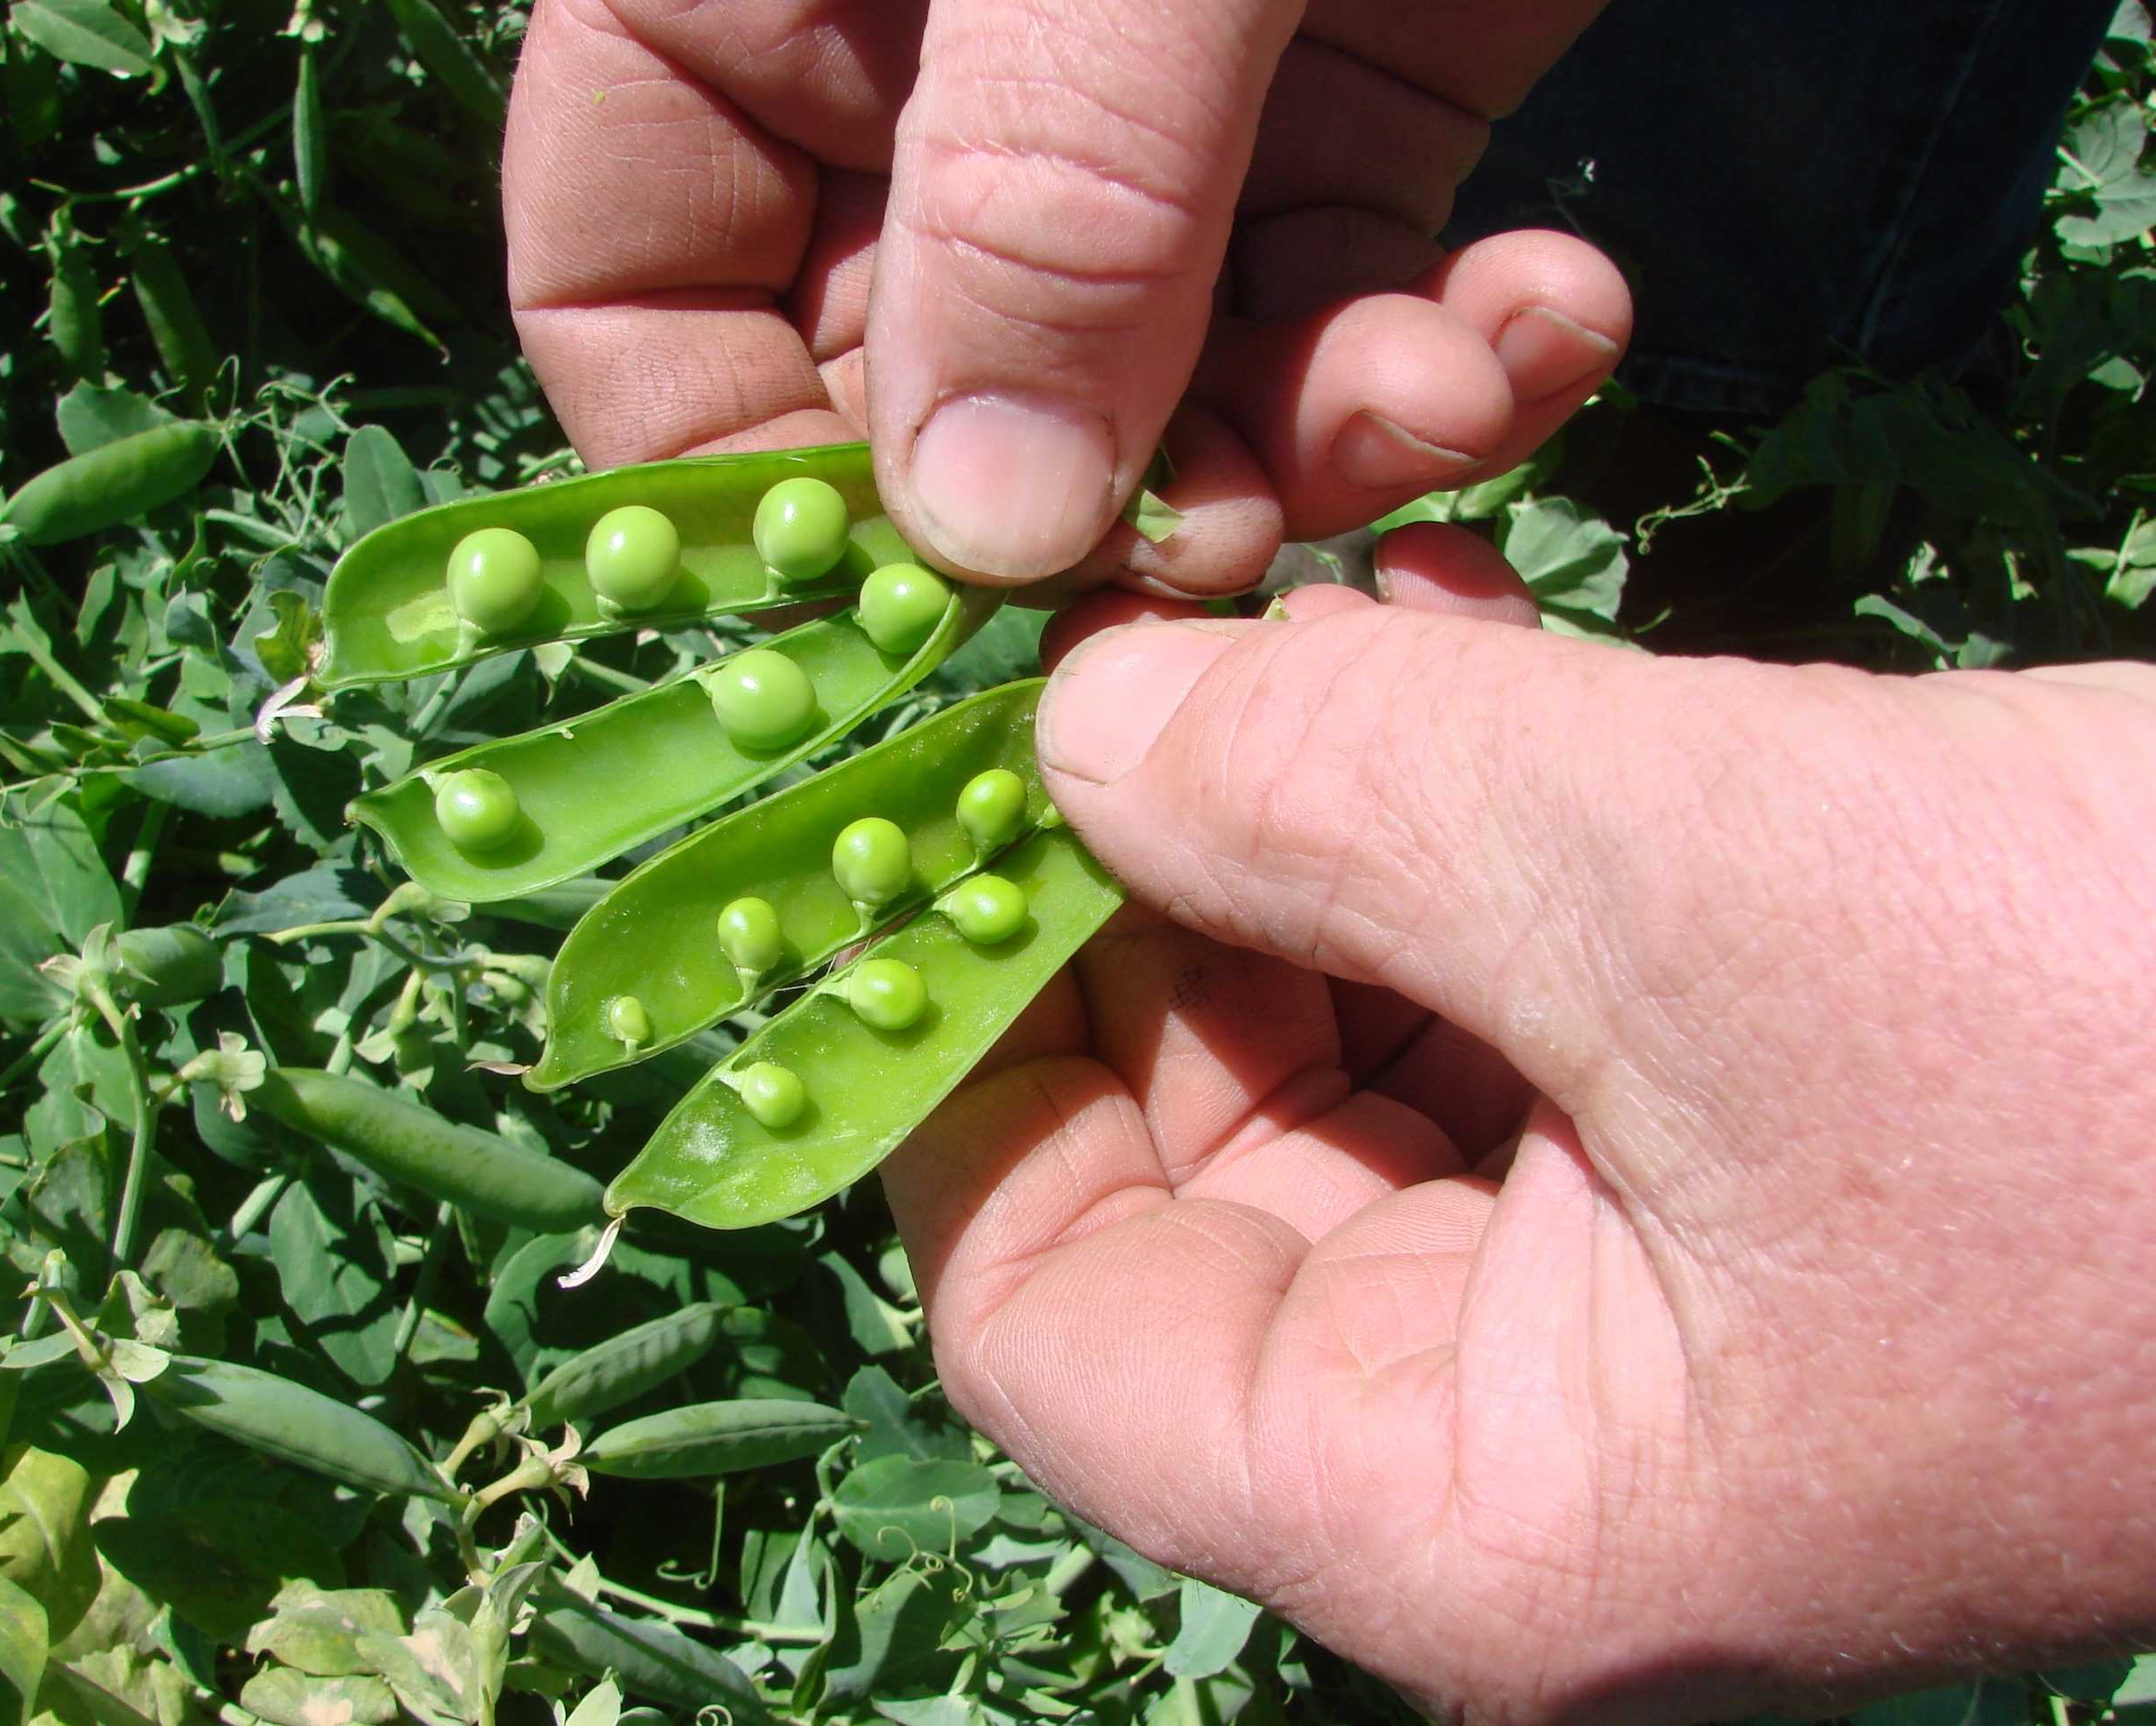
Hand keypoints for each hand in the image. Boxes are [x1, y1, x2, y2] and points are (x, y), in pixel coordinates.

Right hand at [504, 0, 1628, 592]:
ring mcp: (1130, 93)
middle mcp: (909, 62)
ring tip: (1457, 395)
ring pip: (1162, 384)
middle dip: (1095, 492)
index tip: (927, 610)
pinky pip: (1346, 300)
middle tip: (1251, 541)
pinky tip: (1551, 318)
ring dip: (1311, 445)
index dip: (749, 482)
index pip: (630, 295)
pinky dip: (1445, 351)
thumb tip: (985, 533)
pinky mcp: (1339, 91)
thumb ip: (1042, 200)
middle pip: (926, 388)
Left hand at [879, 532, 2155, 1722]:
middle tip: (1107, 634)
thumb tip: (1081, 723)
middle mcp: (1531, 1438)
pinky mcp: (1748, 1135)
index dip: (959, 1061)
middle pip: (1191, 1152)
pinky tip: (1441, 618)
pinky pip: (1508, 978)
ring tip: (1296, 577)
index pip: (1052, 1326)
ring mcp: (1645, 1286)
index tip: (918, 815)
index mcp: (1474, 1522)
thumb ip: (1333, 792)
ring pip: (1350, 1036)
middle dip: (1153, 886)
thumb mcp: (1686, 880)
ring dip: (1310, 807)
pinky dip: (1457, 807)